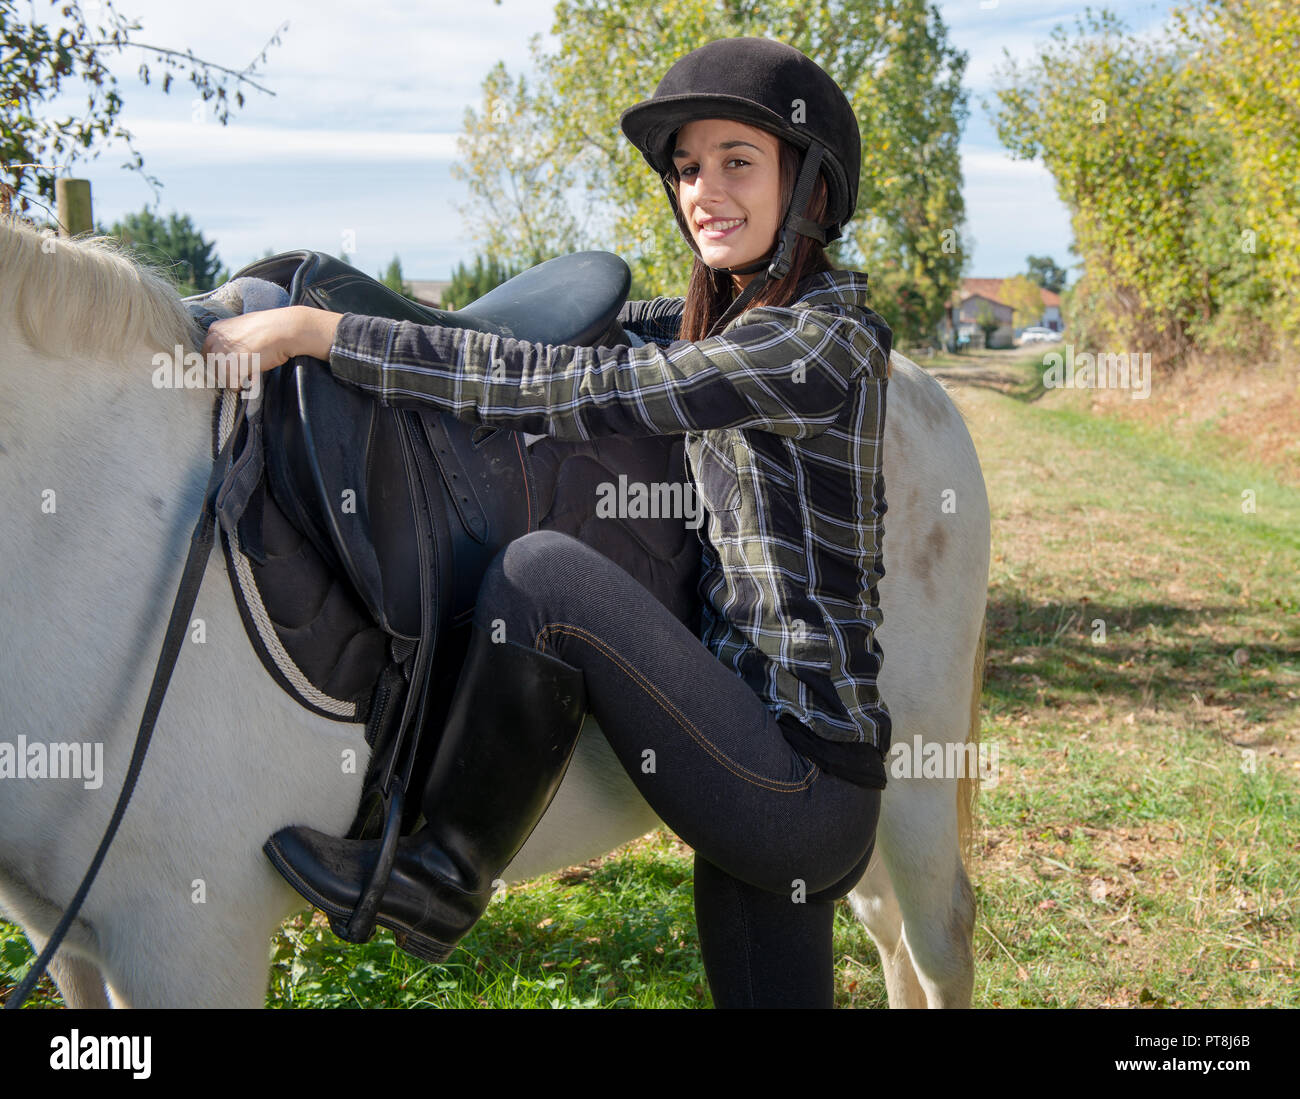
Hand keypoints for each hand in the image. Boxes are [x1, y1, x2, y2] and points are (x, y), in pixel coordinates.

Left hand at [201, 306, 342, 385]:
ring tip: (245, 377)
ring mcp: (222, 353)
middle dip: (223, 373)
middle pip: (211, 366)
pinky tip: (249, 380)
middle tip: (237, 376)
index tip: (227, 368)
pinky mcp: (232, 366)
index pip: (207, 352)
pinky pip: (230, 383)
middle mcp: (215, 341)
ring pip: (220, 376)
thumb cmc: (269, 327)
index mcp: (216, 329)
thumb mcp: (243, 326)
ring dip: (231, 380)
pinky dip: (239, 386)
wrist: (282, 329)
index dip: (217, 362)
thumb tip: (232, 352)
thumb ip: (232, 338)